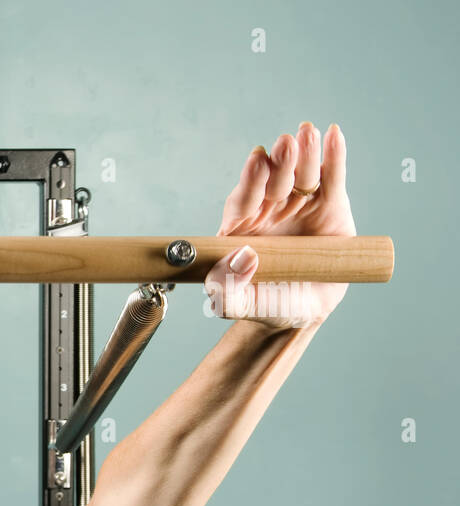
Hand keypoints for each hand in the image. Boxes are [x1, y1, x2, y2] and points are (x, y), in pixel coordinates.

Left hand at [203, 122, 355, 329]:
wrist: (301, 312)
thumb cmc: (265, 306)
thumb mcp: (241, 305)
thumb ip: (229, 290)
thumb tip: (241, 258)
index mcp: (240, 231)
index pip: (242, 203)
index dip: (250, 182)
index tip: (257, 161)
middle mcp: (267, 212)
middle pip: (272, 183)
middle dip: (279, 164)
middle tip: (286, 143)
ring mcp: (297, 206)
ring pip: (301, 176)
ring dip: (304, 154)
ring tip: (308, 133)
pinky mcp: (328, 205)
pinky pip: (331, 179)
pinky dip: (334, 157)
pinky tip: (335, 135)